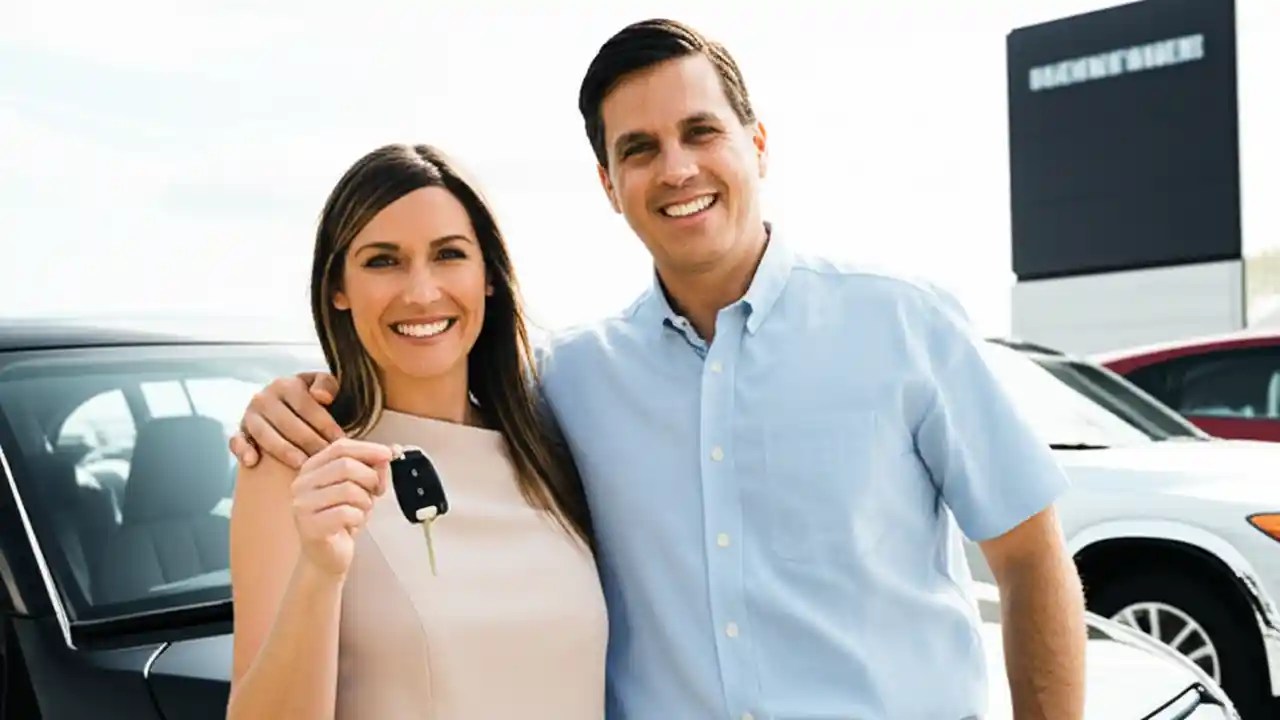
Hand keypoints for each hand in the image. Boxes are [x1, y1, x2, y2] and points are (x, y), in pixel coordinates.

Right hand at [231, 372, 342, 469]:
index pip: (306, 406)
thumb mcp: (323, 385)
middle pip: (287, 423)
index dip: (325, 424)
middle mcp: (264, 397)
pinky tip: (252, 462)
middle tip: (326, 460)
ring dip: (283, 451)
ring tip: (302, 466)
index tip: (340, 441)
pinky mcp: (240, 431)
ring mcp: (249, 415)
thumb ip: (327, 384)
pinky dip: (242, 450)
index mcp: (286, 384)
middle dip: (309, 442)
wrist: (288, 407)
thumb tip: (322, 397)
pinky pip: (236, 440)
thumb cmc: (313, 399)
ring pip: (264, 434)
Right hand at [290, 439, 391, 576]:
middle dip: (370, 478)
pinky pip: (346, 513)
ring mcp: (302, 505)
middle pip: (346, 466)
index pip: (340, 447)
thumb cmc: (342, 520)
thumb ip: (372, 469)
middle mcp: (301, 483)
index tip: (388, 454)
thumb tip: (390, 451)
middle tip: (376, 491)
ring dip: (365, 501)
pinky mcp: (310, 526)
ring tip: (361, 511)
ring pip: (348, 489)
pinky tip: (352, 524)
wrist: (327, 557)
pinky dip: (359, 518)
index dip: (367, 448)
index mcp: (312, 468)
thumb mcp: (361, 489)